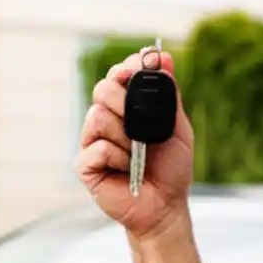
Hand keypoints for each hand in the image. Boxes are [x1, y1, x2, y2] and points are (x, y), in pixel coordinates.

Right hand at [77, 47, 195, 239]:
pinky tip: (126, 170)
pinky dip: (118, 158)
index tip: (137, 71)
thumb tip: (162, 56)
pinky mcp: (85, 164)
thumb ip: (168, 93)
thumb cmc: (171, 168)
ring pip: (98, 116)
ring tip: (137, 155)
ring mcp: (92, 141)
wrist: (166, 205)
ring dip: (127, 137)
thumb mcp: (178, 126)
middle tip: (142, 126)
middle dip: (126, 102)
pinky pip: (96, 148)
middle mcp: (106, 119)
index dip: (126, 69)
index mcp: (127, 107)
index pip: (117, 74)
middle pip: (103, 89)